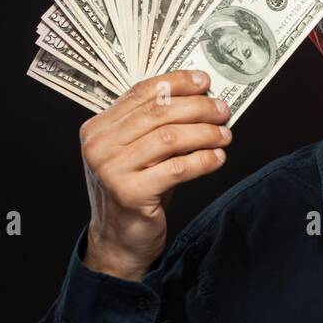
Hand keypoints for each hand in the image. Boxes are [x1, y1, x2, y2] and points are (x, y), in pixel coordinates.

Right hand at [79, 70, 231, 280]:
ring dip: (205, 133)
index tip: (204, 82)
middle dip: (198, 107)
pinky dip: (203, 160)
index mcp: (98, 128)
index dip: (176, 83)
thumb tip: (200, 98)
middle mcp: (99, 146)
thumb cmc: (136, 191)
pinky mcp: (129, 193)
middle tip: (222, 110)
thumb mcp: (138, 153)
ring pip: (169, 137)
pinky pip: (177, 168)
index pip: (141, 92)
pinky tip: (217, 158)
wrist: (119, 239)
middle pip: (158, 112)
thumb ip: (155, 125)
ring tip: (225, 135)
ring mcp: (111, 170)